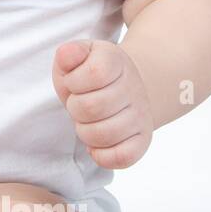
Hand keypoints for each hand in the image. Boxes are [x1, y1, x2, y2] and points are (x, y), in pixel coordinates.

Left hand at [51, 39, 152, 169]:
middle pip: (91, 108)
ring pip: (102, 135)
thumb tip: (68, 54)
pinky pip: (122, 158)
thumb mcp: (76, 59)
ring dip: (84, 131)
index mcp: (115, 62)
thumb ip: (68, 54)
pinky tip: (96, 143)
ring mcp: (141, 116)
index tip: (75, 82)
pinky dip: (102, 155)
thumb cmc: (89, 76)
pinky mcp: (142, 141)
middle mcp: (133, 89)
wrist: (123, 87)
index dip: (74, 82)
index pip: (94, 74)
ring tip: (87, 121)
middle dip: (75, 108)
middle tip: (80, 104)